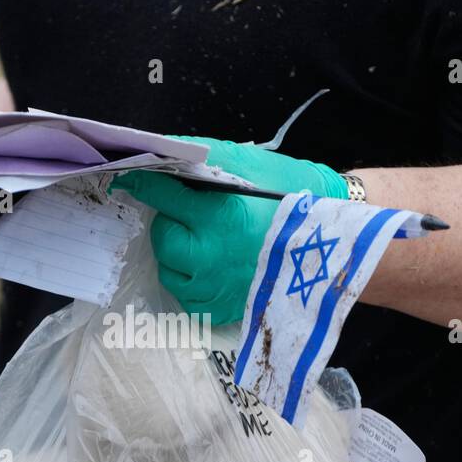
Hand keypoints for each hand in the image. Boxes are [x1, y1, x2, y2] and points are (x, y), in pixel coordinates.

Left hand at [111, 137, 346, 323]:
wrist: (330, 243)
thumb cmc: (292, 199)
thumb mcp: (252, 166)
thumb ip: (205, 157)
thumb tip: (163, 151)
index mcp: (217, 218)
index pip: (162, 197)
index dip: (145, 185)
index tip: (130, 179)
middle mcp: (209, 258)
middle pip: (162, 238)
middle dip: (171, 223)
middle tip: (192, 215)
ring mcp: (214, 289)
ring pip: (170, 270)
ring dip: (178, 254)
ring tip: (203, 242)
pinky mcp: (221, 310)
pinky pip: (188, 296)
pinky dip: (193, 279)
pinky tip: (212, 265)